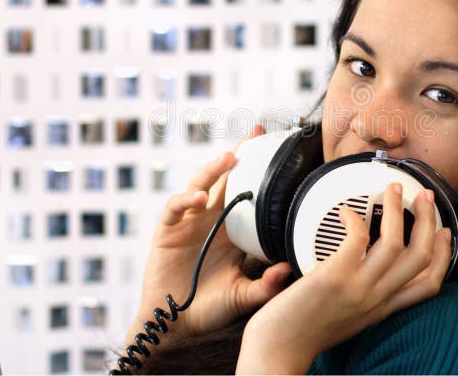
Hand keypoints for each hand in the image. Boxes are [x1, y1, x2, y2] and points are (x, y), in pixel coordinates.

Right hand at [126, 125, 292, 349]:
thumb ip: (266, 286)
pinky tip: (200, 199)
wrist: (174, 325)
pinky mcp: (167, 230)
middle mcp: (212, 221)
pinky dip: (186, 199)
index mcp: (233, 232)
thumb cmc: (208, 309)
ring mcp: (189, 222)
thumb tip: (289, 268)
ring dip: (213, 170)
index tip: (282, 155)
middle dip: (240, 155)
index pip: (249, 196)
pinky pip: (176, 207)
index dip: (261, 174)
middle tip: (256, 133)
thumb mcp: (242, 297)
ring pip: (200, 185)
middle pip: (226, 180)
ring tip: (230, 158)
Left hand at [237, 182, 451, 373]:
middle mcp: (377, 300)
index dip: (444, 254)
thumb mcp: (348, 317)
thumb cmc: (303, 331)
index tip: (444, 231)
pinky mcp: (335, 277)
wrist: (278, 351)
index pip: (430, 284)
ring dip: (397, 210)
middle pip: (420, 258)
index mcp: (383, 309)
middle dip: (429, 221)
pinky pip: (357, 238)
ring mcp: (358, 289)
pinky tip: (346, 212)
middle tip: (425, 196)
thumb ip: (363, 295)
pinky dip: (355, 218)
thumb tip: (367, 265)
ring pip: (395, 244)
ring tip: (392, 190)